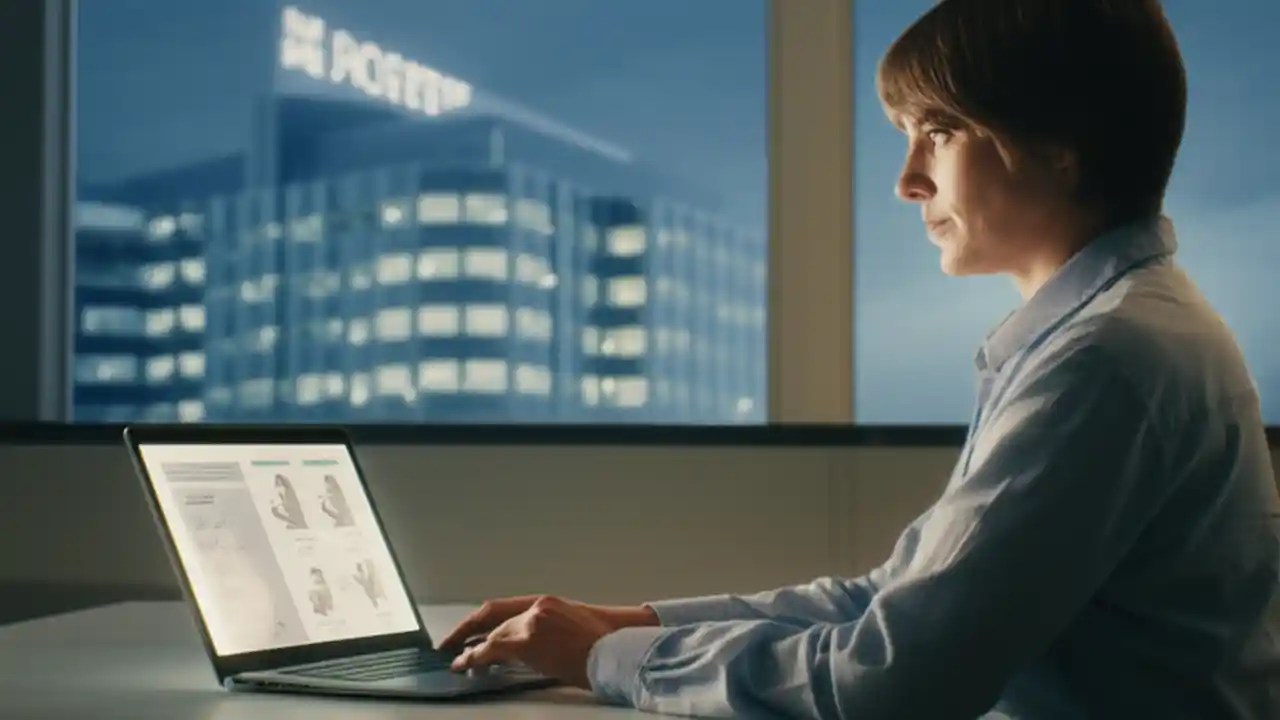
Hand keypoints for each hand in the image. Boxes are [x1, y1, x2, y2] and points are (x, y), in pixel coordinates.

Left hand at [448, 596, 614, 688]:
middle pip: (492, 615)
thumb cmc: (602, 643)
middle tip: (449, 641)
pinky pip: (492, 650)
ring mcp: (531, 623)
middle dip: (468, 628)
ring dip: (471, 648)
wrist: (615, 650)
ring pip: (492, 635)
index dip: (482, 618)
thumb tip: (527, 646)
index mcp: (547, 602)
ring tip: (457, 660)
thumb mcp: (572, 625)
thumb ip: (546, 628)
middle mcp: (536, 608)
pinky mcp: (528, 642)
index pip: (505, 607)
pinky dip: (474, 657)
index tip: (469, 628)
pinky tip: (464, 665)